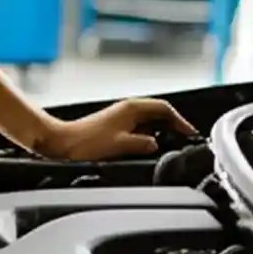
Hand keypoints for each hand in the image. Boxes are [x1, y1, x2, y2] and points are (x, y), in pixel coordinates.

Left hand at [39, 98, 198, 160]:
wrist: (63, 142)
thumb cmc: (86, 142)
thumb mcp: (120, 145)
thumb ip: (142, 144)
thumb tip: (156, 144)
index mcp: (131, 108)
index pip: (164, 108)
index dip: (180, 121)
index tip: (189, 133)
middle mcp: (126, 108)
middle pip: (159, 111)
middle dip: (174, 123)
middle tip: (185, 138)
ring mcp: (120, 115)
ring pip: (149, 118)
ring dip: (163, 127)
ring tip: (172, 141)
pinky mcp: (115, 123)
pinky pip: (140, 125)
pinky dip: (150, 132)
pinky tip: (150, 144)